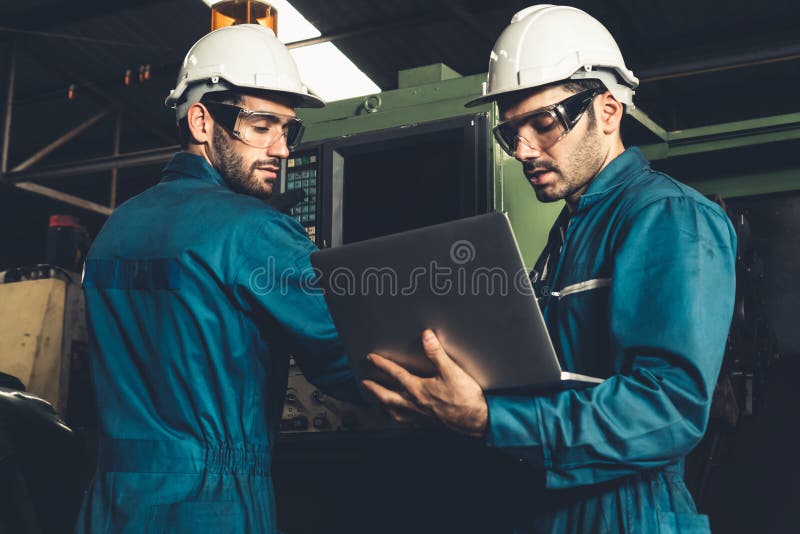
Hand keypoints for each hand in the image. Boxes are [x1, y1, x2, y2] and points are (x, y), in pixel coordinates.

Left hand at [362, 329, 487, 437]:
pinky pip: (404, 422)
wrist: (476, 421)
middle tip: (364, 383)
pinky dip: (396, 417)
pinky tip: (399, 416)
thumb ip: (437, 353)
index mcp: (417, 389)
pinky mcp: (425, 424)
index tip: (371, 358)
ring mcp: (418, 416)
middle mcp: (413, 404)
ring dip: (382, 404)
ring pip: (392, 411)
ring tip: (376, 400)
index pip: (394, 374)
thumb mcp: (451, 371)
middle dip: (374, 388)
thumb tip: (426, 336)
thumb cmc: (464, 398)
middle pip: (386, 396)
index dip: (381, 365)